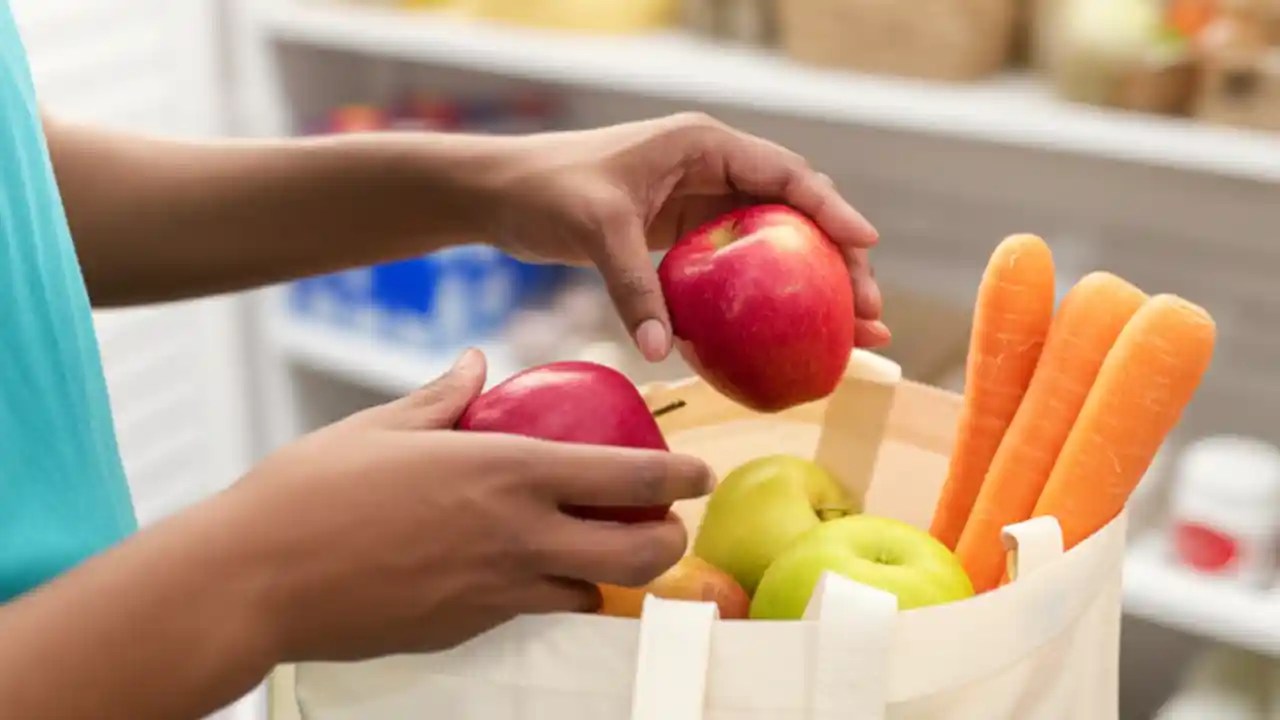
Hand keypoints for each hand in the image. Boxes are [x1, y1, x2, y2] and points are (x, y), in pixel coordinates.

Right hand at [224, 349, 712, 660]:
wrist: (254, 581)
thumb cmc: (310, 492)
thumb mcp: (381, 427)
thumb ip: (443, 396)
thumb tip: (476, 363)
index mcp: (504, 472)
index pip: (625, 477)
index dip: (678, 476)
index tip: (701, 472)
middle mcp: (516, 538)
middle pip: (636, 554)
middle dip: (670, 540)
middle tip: (670, 524)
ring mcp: (495, 593)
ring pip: (593, 595)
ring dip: (611, 575)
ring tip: (600, 551)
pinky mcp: (468, 631)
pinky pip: (531, 612)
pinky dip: (548, 594)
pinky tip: (523, 571)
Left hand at [493, 112, 886, 361]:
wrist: (502, 193)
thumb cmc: (546, 189)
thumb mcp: (596, 229)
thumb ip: (632, 285)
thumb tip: (660, 351)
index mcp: (703, 145)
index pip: (784, 174)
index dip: (831, 209)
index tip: (865, 245)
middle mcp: (712, 171)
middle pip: (795, 215)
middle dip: (838, 261)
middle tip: (869, 311)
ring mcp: (701, 206)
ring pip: (775, 246)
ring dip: (813, 287)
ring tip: (853, 333)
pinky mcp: (684, 238)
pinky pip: (738, 270)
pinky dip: (766, 300)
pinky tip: (788, 338)